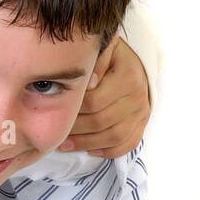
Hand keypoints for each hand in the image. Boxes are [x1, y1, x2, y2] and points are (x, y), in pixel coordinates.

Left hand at [59, 35, 149, 157]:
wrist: (135, 61)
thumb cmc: (112, 55)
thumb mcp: (104, 49)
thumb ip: (94, 61)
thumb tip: (86, 81)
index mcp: (128, 76)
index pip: (94, 101)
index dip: (73, 109)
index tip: (56, 111)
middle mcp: (138, 96)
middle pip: (101, 121)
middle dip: (76, 129)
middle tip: (56, 131)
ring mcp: (142, 112)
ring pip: (114, 137)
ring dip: (87, 143)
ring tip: (65, 144)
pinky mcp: (142, 123)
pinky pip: (127, 144)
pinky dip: (108, 150)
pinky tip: (89, 150)